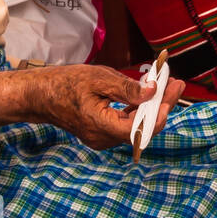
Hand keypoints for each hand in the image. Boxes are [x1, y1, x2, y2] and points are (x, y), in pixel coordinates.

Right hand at [0, 65, 184, 149]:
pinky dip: (139, 109)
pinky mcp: (102, 133)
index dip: (159, 113)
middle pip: (141, 127)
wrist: (40, 95)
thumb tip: (153, 92)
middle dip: (162, 106)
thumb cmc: (65, 84)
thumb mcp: (98, 79)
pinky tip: (148, 93)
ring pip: (135, 126)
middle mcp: (103, 138)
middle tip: (176, 84)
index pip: (139, 129)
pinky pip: (126, 124)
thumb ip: (126, 88)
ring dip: (152, 107)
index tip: (171, 93)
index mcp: (100, 126)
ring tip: (168, 85)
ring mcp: (102, 138)